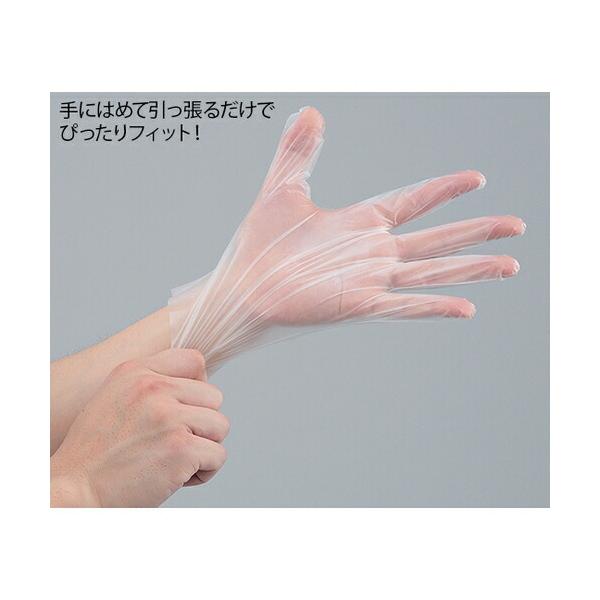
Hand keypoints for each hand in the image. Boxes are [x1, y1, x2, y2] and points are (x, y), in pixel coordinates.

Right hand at [50, 349, 228, 506]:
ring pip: (220, 426)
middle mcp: (153, 388)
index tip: (185, 410)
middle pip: (214, 397)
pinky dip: (204, 473)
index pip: (195, 361)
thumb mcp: (115, 398)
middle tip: (173, 444)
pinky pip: (218, 456)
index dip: (199, 388)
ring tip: (174, 460)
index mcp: (137, 371)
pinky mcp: (181, 448)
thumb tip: (200, 383)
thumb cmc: (96, 453)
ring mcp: (169, 417)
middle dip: (201, 424)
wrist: (72, 491)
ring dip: (204, 448)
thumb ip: (152, 383)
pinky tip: (175, 478)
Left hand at [171, 107, 524, 368]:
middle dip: (476, 230)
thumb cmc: (258, 245)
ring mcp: (368, 279)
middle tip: (516, 226)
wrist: (240, 288)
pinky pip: (404, 306)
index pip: (412, 201)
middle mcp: (371, 251)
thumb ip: (299, 152)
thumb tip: (310, 112)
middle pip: (436, 238)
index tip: (476, 178)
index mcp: (359, 223)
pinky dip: (434, 306)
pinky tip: (467, 308)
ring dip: (470, 268)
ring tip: (510, 265)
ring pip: (431, 271)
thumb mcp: (282, 188)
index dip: (444, 190)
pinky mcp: (357, 304)